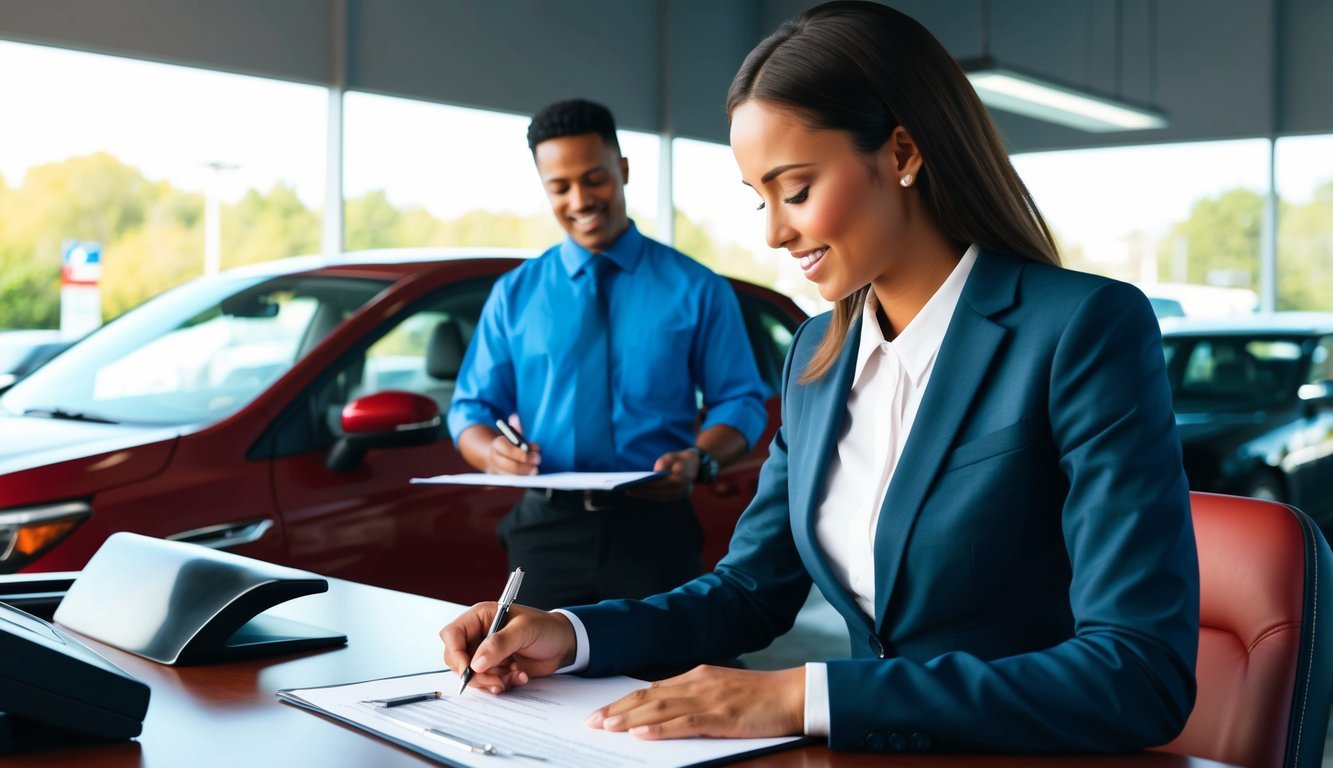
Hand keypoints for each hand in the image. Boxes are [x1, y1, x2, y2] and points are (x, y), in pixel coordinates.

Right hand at [439, 603, 576, 693]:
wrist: (564, 644)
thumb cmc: (546, 628)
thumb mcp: (524, 630)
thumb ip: (500, 644)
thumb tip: (475, 663)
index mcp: (481, 617)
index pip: (453, 634)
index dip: (455, 653)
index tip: (468, 669)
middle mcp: (479, 635)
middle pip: (457, 659)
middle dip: (475, 674)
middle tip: (497, 679)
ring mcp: (486, 654)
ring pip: (471, 674)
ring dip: (491, 680)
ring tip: (514, 675)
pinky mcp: (495, 669)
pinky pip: (486, 682)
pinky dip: (501, 683)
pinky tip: (518, 676)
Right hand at [486, 415, 539, 474]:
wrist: (493, 456)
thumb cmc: (508, 444)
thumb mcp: (511, 434)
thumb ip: (516, 428)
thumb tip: (515, 417)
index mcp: (497, 445)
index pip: (508, 449)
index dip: (523, 452)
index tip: (537, 451)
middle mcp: (495, 459)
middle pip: (511, 465)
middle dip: (526, 464)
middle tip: (538, 462)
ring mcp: (497, 471)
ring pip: (511, 476)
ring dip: (525, 473)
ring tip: (535, 470)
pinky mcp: (501, 480)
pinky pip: (512, 482)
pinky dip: (522, 479)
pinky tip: (530, 476)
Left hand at [586, 665, 804, 738]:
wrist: (794, 694)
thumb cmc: (760, 697)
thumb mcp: (721, 691)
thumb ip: (694, 698)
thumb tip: (664, 711)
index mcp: (697, 677)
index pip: (651, 689)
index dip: (623, 701)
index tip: (601, 712)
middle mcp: (698, 684)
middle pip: (648, 697)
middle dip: (617, 710)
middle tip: (591, 723)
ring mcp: (710, 700)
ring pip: (660, 709)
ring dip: (630, 719)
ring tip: (606, 728)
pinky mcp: (722, 718)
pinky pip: (685, 724)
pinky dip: (661, 729)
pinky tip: (642, 734)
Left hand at [624, 448, 697, 500]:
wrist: (695, 466)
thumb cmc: (681, 459)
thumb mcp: (674, 455)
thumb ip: (665, 461)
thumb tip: (655, 473)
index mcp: (682, 479)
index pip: (661, 484)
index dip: (648, 485)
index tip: (634, 484)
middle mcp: (681, 490)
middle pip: (658, 493)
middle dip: (642, 492)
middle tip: (627, 490)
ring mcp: (679, 495)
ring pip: (658, 497)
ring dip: (643, 495)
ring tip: (629, 492)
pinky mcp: (675, 497)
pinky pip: (660, 497)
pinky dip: (648, 496)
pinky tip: (637, 493)